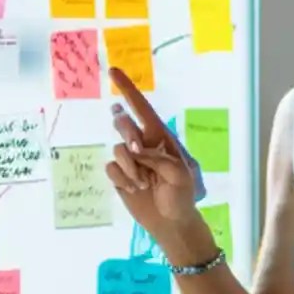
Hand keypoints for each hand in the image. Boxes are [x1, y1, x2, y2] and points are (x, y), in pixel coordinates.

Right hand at [105, 67, 199, 233]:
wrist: (170, 222)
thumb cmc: (181, 196)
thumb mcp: (180, 174)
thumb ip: (158, 157)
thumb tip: (135, 150)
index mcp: (160, 137)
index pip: (142, 108)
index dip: (127, 89)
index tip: (113, 71)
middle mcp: (142, 143)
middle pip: (123, 124)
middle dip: (129, 136)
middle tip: (140, 154)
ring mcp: (130, 159)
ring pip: (117, 149)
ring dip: (131, 168)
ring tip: (144, 183)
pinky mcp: (119, 175)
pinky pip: (111, 168)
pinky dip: (123, 180)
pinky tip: (135, 189)